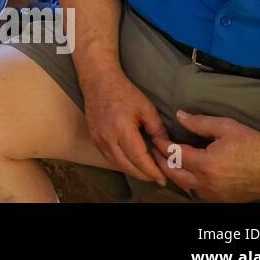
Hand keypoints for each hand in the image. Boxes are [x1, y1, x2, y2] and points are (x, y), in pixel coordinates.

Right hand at [81, 70, 169, 185]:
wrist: (98, 81)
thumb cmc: (124, 92)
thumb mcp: (146, 108)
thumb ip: (158, 130)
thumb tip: (166, 149)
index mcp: (122, 129)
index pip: (139, 158)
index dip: (151, 171)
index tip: (163, 179)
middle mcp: (107, 137)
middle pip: (127, 166)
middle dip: (143, 175)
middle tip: (157, 178)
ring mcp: (98, 139)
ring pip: (117, 164)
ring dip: (132, 171)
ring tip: (147, 173)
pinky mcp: (94, 139)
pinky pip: (109, 158)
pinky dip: (122, 163)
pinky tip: (131, 163)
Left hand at [148, 111, 259, 202]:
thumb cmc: (254, 143)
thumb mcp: (226, 127)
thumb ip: (199, 123)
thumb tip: (178, 115)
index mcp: (207, 164)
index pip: (175, 155)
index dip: (162, 145)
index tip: (155, 137)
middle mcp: (208, 184)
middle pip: (175, 175)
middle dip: (161, 162)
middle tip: (154, 150)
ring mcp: (216, 195)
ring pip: (185, 187)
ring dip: (174, 174)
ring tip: (167, 161)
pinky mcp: (224, 200)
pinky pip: (199, 193)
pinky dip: (189, 183)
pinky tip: (187, 172)